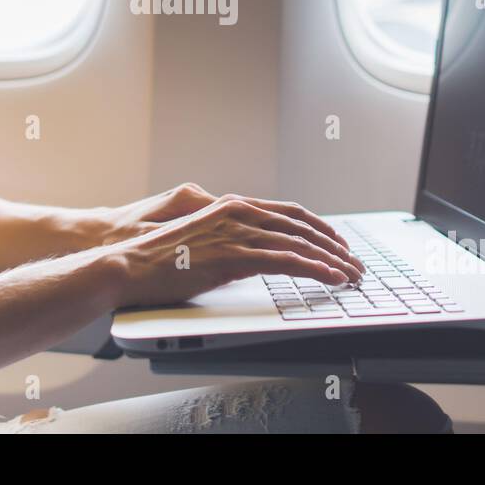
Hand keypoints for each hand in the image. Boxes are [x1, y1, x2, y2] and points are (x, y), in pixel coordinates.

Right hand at [106, 192, 366, 306]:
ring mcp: (237, 232)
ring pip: (300, 242)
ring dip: (332, 260)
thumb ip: (230, 239)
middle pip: (302, 225)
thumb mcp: (202, 239)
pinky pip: (286, 260)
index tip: (339, 244)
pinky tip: (332, 278)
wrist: (130, 263)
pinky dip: (315, 269)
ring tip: (352, 275)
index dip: (320, 228)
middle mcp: (238, 212)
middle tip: (355, 263)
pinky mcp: (234, 255)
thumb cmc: (159, 257)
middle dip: (334, 245)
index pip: (289, 212)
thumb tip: (253, 254)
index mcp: (232, 206)